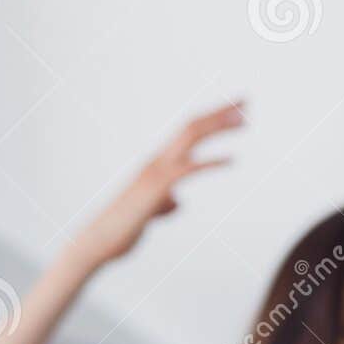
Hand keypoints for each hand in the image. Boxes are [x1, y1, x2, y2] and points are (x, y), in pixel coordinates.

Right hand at [75, 101, 243, 268]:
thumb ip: (164, 203)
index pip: (185, 133)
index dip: (210, 119)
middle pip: (191, 127)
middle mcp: (155, 161)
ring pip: (191, 138)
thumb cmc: (120, 229)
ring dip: (218, 125)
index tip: (233, 110)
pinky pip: (189, 168)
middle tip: (246, 101)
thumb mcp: (149, 213)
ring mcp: (155, 172)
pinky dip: (212, 161)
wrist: (97, 242)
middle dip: (219, 113)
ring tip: (244, 118)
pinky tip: (232, 160)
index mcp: (154, 165)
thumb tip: (177, 201)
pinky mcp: (157, 188)